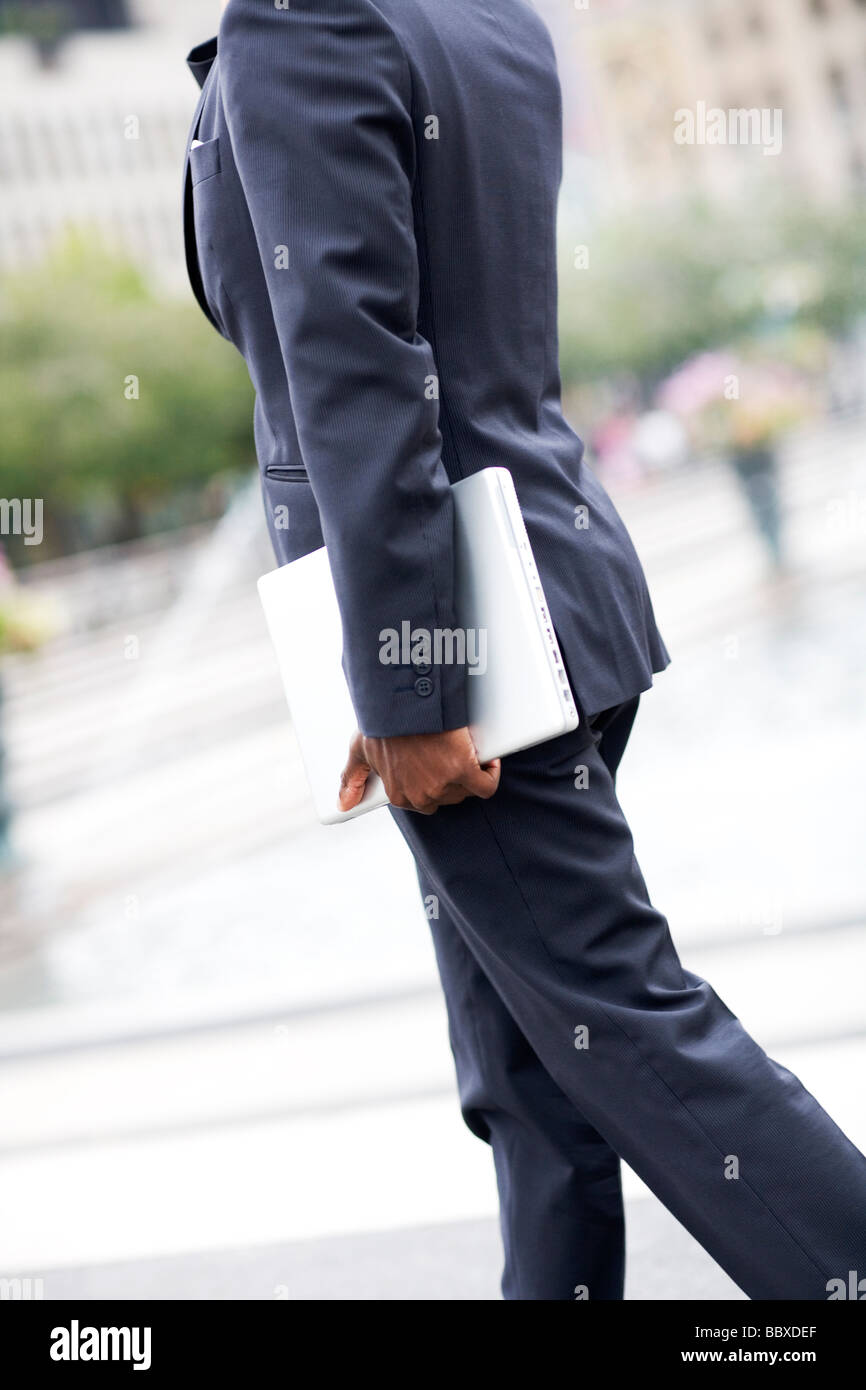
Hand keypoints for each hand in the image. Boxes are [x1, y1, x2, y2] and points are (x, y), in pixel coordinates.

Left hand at [339, 726, 500, 814]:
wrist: (402, 701)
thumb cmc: (381, 722)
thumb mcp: (360, 751)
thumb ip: (352, 779)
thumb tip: (342, 806)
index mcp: (399, 795)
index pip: (425, 803)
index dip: (434, 784)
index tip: (437, 767)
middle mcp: (420, 795)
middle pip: (448, 798)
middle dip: (452, 780)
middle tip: (450, 755)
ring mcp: (442, 785)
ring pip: (467, 791)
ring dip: (470, 774)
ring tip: (463, 750)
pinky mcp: (462, 771)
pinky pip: (485, 786)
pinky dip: (490, 774)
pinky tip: (487, 760)